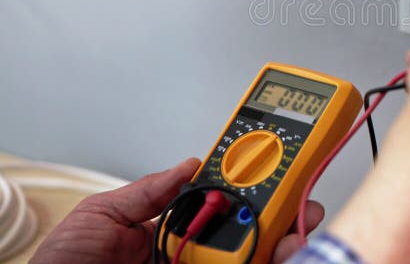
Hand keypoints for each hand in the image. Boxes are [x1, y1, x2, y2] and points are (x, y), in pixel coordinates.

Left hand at [31, 158, 324, 263]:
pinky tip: (281, 257)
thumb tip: (190, 163)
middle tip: (301, 203)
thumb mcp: (101, 217)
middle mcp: (191, 257)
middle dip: (281, 214)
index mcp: (169, 231)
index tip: (273, 170)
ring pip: (254, 259)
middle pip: (247, 233)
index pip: (219, 204)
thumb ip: (147, 192)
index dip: (250, 187)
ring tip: (295, 236)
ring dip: (283, 245)